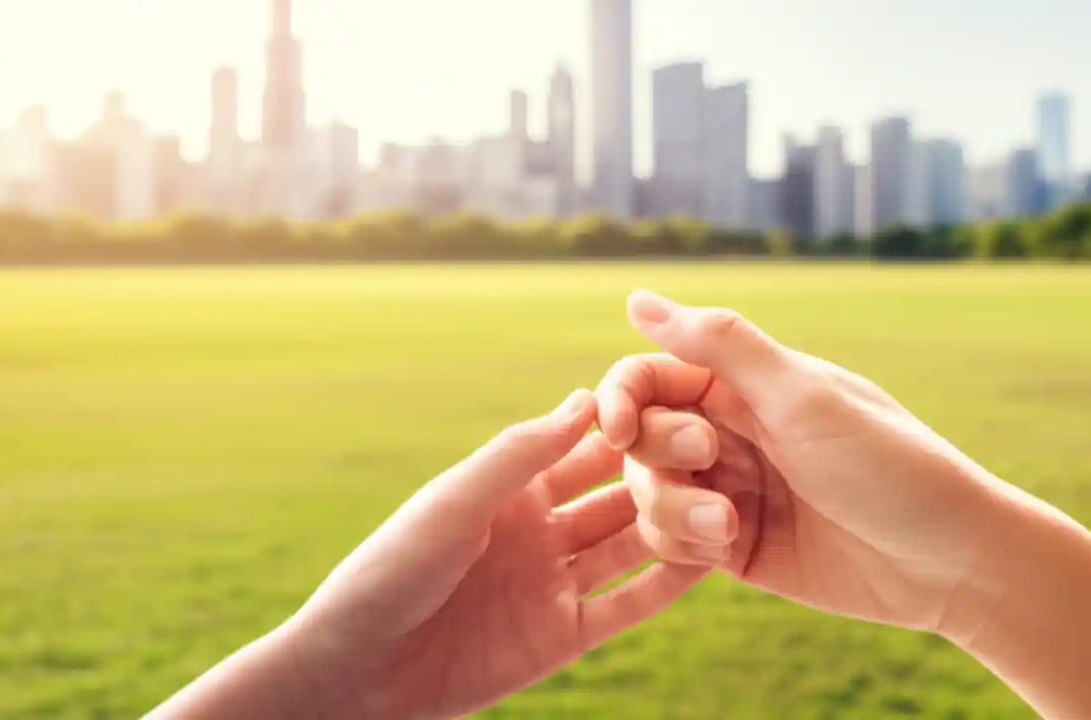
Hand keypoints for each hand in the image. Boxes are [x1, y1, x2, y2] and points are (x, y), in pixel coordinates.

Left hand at [153, 389, 705, 719]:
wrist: (361, 670)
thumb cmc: (391, 570)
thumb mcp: (454, 503)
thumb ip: (519, 455)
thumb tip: (586, 399)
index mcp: (510, 488)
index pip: (584, 446)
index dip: (630, 425)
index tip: (683, 395)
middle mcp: (539, 529)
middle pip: (616, 494)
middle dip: (663, 472)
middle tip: (718, 447)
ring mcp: (553, 582)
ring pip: (630, 547)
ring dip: (674, 525)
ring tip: (729, 500)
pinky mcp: (562, 635)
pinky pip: (627, 606)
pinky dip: (667, 586)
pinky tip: (710, 562)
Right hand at [596, 290, 1000, 633]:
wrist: (951, 564)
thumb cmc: (889, 465)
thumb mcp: (802, 396)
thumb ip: (718, 344)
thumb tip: (637, 298)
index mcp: (744, 384)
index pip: (648, 375)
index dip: (619, 399)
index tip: (615, 432)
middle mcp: (730, 432)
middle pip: (638, 437)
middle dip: (658, 457)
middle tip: (712, 463)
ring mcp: (729, 490)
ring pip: (648, 492)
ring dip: (670, 510)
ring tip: (725, 530)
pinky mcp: (732, 547)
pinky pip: (669, 540)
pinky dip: (677, 545)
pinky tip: (722, 550)